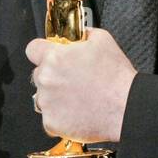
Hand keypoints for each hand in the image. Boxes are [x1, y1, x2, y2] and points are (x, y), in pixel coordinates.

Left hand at [26, 28, 135, 143]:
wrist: (125, 108)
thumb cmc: (116, 77)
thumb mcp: (104, 40)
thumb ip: (85, 34)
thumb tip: (81, 34)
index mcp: (55, 57)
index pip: (33, 49)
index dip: (42, 51)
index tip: (49, 56)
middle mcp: (46, 79)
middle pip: (39, 74)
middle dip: (53, 76)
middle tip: (74, 80)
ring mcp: (47, 102)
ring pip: (43, 97)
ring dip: (55, 97)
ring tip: (78, 98)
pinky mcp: (51, 122)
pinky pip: (49, 118)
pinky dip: (61, 117)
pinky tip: (78, 112)